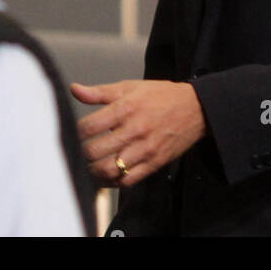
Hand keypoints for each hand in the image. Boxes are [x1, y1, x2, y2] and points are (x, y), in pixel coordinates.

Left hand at [71, 80, 206, 186]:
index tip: (78, 133)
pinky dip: (113, 181)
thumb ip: (99, 92)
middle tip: (80, 152)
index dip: (77, 132)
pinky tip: (109, 174)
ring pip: (109, 170)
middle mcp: (134, 130)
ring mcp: (145, 149)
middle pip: (94, 151)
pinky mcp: (154, 163)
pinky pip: (128, 181)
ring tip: (90, 166)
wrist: (196, 108)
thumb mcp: (129, 88)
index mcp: (125, 108)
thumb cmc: (161, 97)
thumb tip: (74, 89)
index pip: (88, 127)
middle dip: (82, 154)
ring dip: (94, 171)